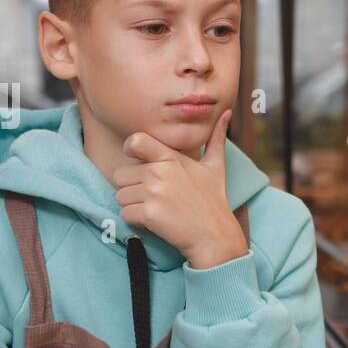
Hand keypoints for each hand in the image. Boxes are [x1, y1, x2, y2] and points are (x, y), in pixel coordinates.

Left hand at [112, 109, 248, 268]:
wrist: (215, 236)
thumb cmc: (213, 201)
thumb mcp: (216, 167)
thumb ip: (215, 139)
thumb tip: (227, 112)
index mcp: (171, 158)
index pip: (135, 141)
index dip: (130, 150)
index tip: (138, 162)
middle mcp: (159, 172)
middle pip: (121, 175)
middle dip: (133, 188)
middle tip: (155, 197)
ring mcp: (153, 193)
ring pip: (120, 196)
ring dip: (133, 205)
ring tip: (156, 209)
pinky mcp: (148, 214)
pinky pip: (124, 214)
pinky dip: (136, 221)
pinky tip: (155, 221)